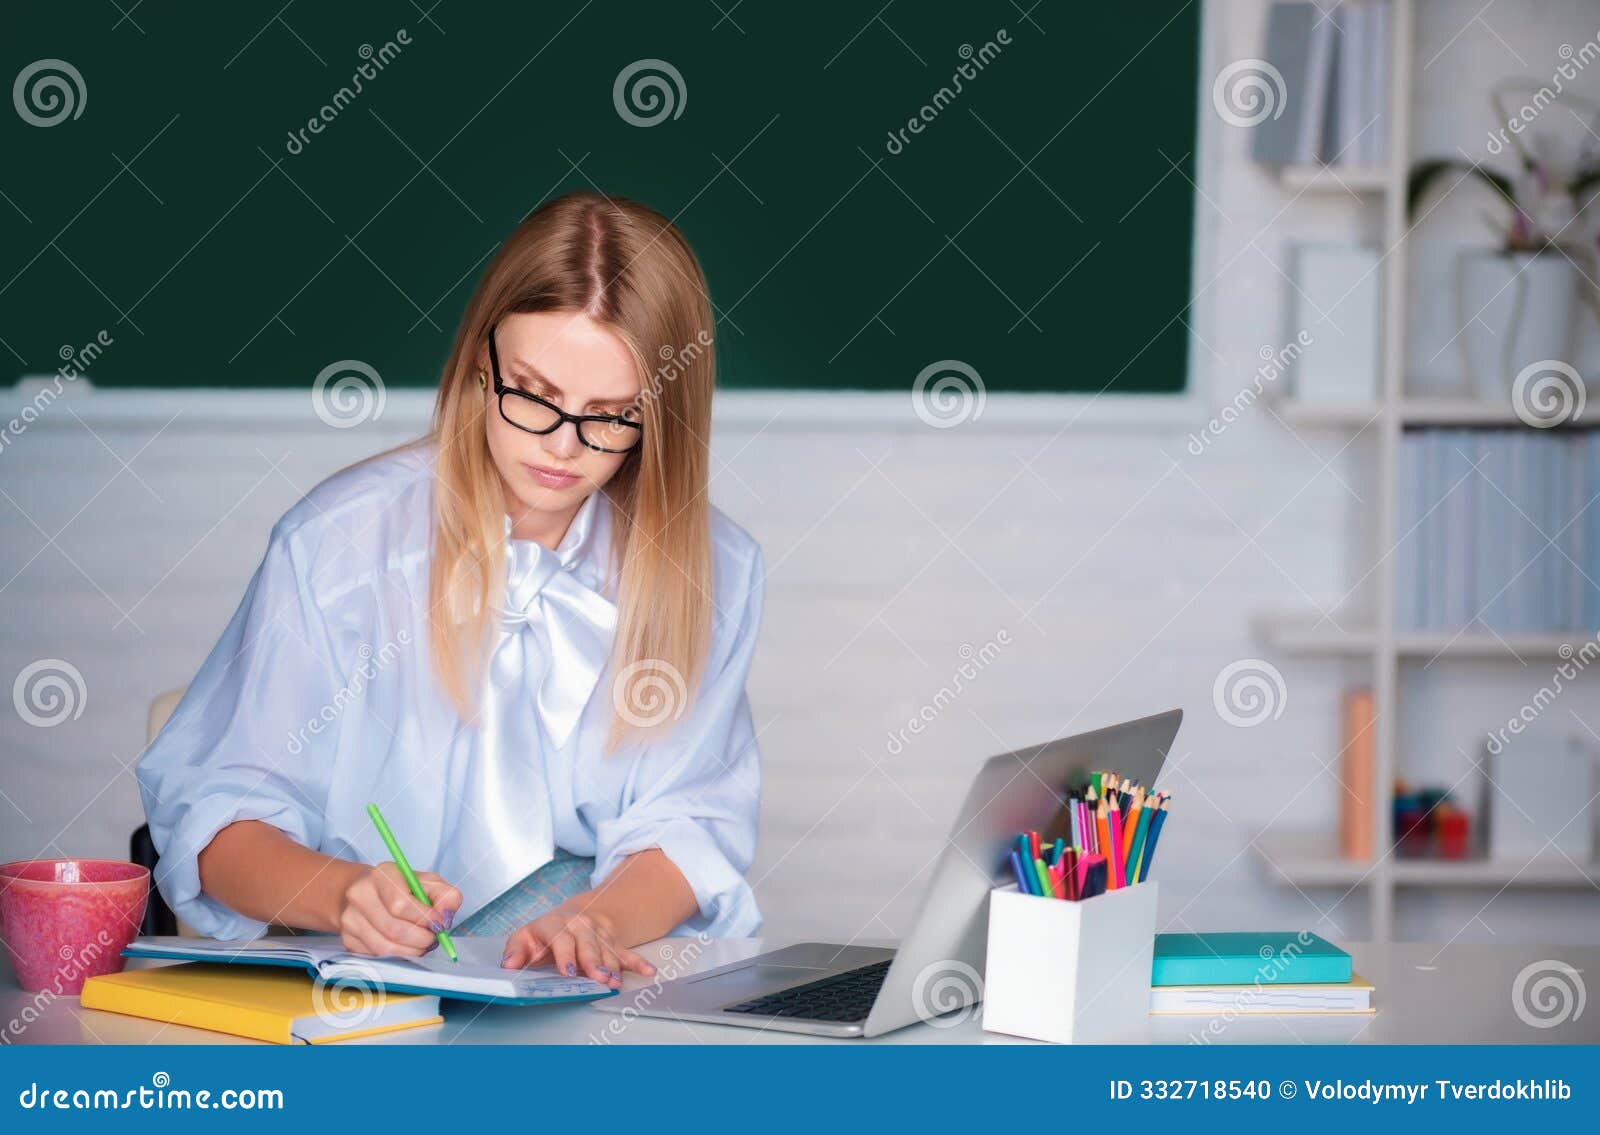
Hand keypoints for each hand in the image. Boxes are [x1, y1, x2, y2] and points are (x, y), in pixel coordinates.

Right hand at [335, 861, 461, 957]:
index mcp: (382, 875)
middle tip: (434, 938)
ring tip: (423, 943)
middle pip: (394, 930)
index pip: (400, 904)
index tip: (440, 924)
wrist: (368, 893)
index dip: (424, 918)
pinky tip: (406, 945)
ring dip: (412, 951)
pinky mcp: (348, 940)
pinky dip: (398, 955)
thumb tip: (445, 916)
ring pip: (385, 948)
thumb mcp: (428, 882)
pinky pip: (377, 956)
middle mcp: (360, 895)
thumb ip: (445, 895)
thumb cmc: (403, 888)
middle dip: (421, 939)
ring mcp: (350, 919)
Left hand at [500, 906, 657, 988]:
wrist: (571, 917)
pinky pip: (626, 953)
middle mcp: (579, 926)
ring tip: (616, 983)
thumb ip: (515, 951)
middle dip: (594, 963)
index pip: (561, 938)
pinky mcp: (612, 942)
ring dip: (613, 967)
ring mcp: (598, 933)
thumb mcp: (525, 938)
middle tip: (599, 979)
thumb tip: (508, 964)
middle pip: (588, 945)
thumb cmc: (545, 935)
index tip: (569, 971)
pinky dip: (638, 963)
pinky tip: (648, 971)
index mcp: (555, 924)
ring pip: (607, 951)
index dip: (565, 955)